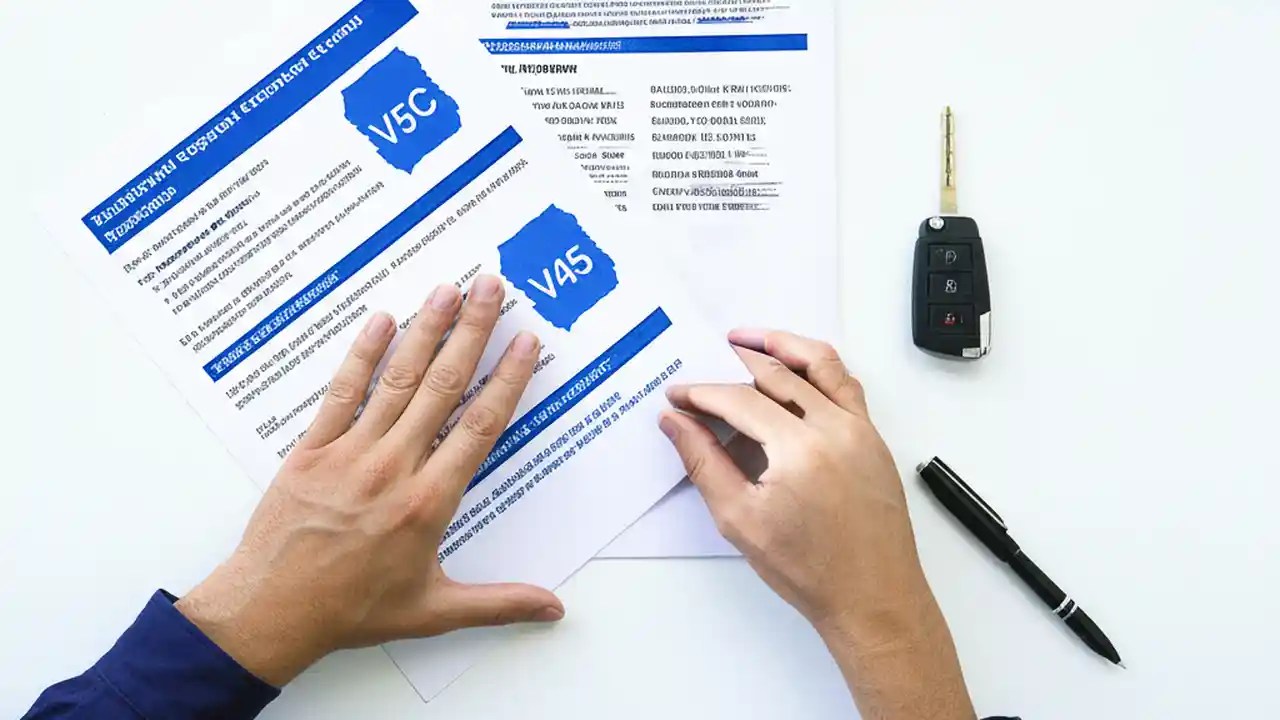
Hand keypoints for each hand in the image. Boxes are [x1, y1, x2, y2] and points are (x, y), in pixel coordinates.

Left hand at [176, 276, 563, 686]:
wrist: (273, 612)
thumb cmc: (354, 612)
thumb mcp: (434, 611)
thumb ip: (500, 603)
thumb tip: (554, 610)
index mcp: (430, 502)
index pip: (481, 426)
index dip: (507, 379)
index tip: (526, 342)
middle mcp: (395, 468)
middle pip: (444, 387)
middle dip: (472, 332)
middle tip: (491, 286)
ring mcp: (352, 454)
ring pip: (397, 380)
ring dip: (425, 331)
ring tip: (446, 290)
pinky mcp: (312, 450)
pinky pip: (342, 394)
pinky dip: (361, 355)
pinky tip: (380, 321)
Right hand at [659, 329, 974, 718]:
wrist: (872, 598)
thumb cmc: (811, 570)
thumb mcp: (740, 519)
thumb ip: (704, 462)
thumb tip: (676, 423)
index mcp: (800, 449)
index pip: (740, 401)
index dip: (702, 394)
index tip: (679, 396)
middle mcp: (835, 428)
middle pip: (775, 377)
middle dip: (732, 366)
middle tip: (702, 364)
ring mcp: (860, 429)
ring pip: (818, 366)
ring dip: (780, 346)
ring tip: (747, 340)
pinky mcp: (873, 437)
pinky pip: (845, 384)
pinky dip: (818, 367)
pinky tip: (796, 369)